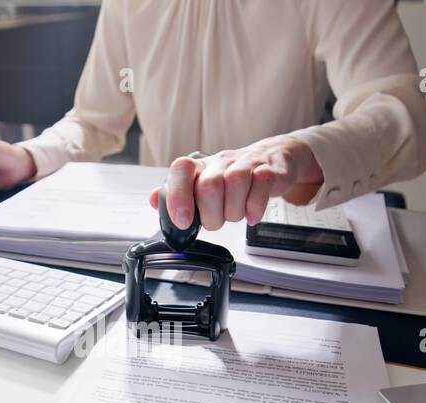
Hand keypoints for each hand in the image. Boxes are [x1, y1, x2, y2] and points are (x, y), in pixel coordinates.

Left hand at [148, 136, 323, 230]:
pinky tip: (252, 215)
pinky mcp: (269, 170)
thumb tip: (152, 200)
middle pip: (209, 185)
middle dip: (212, 215)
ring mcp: (247, 164)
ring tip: (235, 215)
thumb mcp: (203, 184)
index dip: (178, 196)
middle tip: (216, 221)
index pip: (181, 170)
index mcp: (201, 167)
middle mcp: (221, 162)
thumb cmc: (233, 175)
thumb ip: (178, 194)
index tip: (182, 221)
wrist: (273, 158)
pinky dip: (255, 207)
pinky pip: (261, 185)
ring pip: (235, 184)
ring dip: (234, 212)